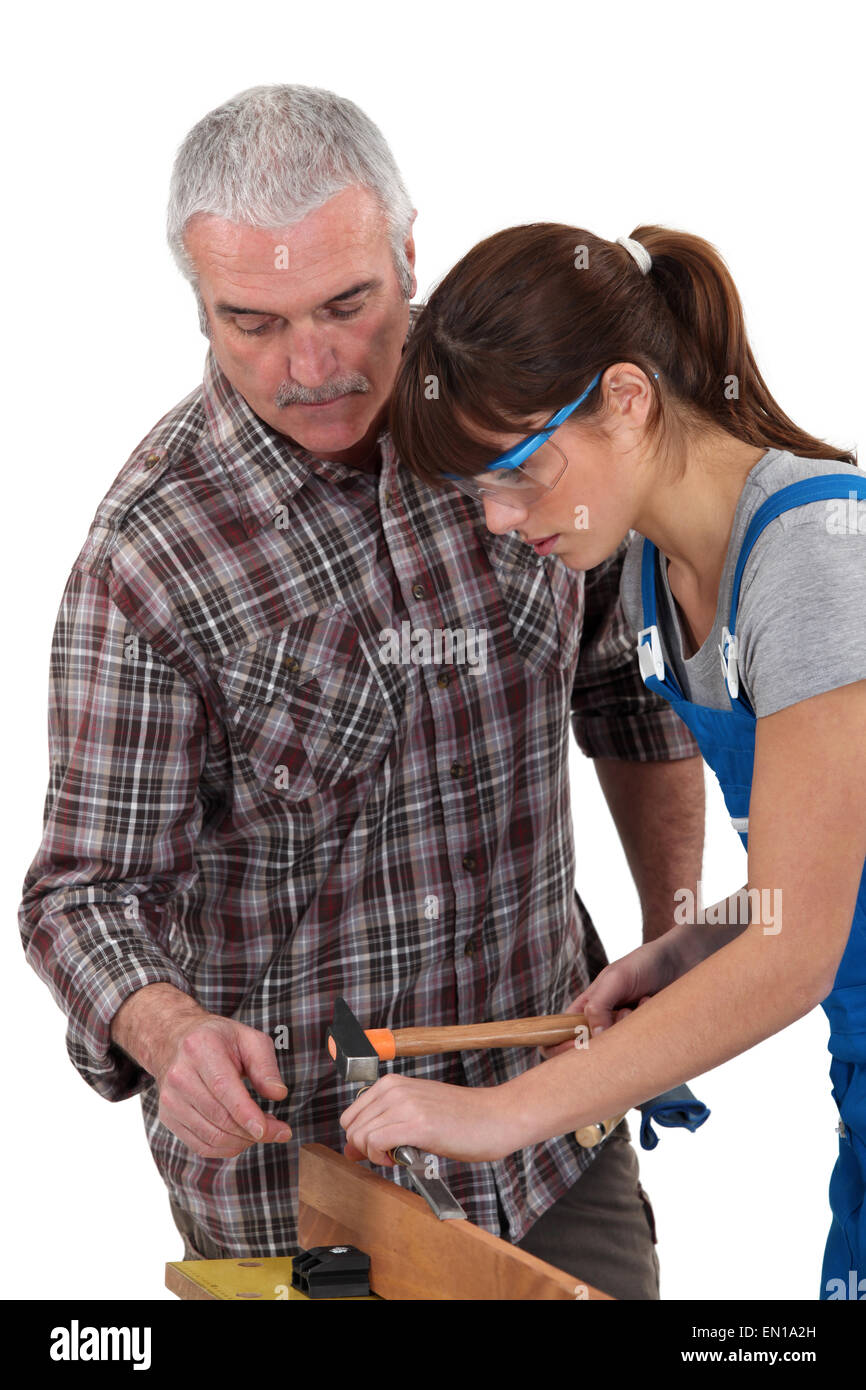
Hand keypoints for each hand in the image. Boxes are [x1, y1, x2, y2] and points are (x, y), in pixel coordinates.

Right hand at [154, 1014, 293, 1157]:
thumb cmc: (218, 1040)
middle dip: (254, 1131)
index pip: (223, 1088)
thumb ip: (265, 1066)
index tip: (269, 1130)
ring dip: (243, 1141)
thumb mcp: (249, 1039)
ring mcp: (170, 1099)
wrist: (175, 1041)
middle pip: (219, 1117)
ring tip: (261, 1129)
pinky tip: (242, 1137)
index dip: (246, 1113)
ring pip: (212, 1136)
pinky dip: (227, 1148)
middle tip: (279, 1130)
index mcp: (200, 1048)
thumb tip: (278, 1094)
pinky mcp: (168, 1118)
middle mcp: (180, 1075)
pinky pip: (201, 1146)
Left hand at [340, 1074, 519, 1164]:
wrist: (497, 1117)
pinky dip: (381, 1158)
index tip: (379, 1150)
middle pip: (352, 1127)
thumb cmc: (462, 1119)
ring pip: (360, 1135)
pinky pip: (375, 1142)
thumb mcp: (417, 1113)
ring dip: (374, 1155)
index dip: (359, 1139)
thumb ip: (384, 1124)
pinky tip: (402, 1160)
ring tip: (400, 1156)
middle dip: (364, 1149)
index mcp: (392, 1083)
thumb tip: (350, 1148)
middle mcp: (395, 1089)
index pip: (350, 1115)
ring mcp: (405, 1104)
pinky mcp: (417, 1124)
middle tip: (391, 1156)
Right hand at [542, 932, 683, 1057]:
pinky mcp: (644, 1038)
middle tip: (622, 1013)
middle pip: (589, 1050)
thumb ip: (599, 1005)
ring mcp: (623, 1033)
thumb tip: (594, 1037)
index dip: (559, 1049)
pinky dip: (646, 1029)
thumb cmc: (643, 965)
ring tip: (637, 1004)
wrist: (681, 962)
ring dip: (628, 1027)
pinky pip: (640, 1048)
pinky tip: (651, 1005)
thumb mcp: (615, 979)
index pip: (559, 1037)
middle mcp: (601, 1024)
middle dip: (604, 1039)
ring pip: (616, 1050)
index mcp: (584, 1009)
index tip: (578, 1046)